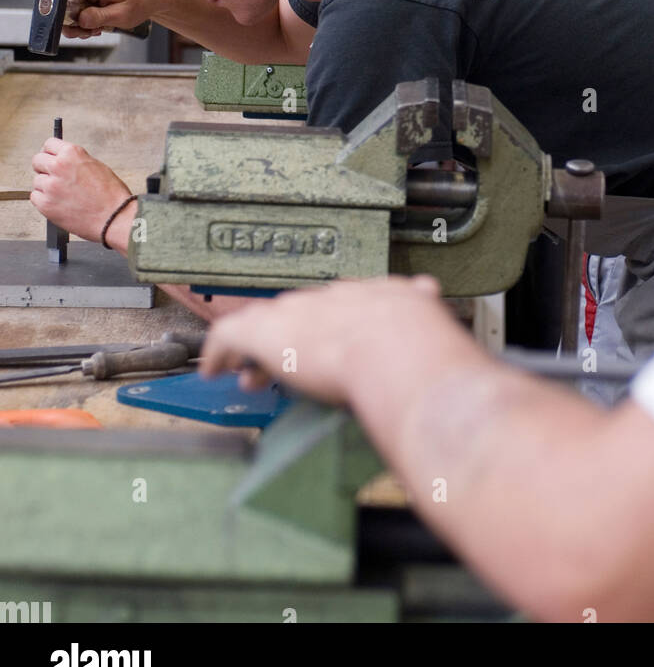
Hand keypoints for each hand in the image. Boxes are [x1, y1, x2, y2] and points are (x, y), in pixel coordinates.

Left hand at [31, 138, 133, 243]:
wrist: (114, 217)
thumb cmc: (110, 194)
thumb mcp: (95, 166)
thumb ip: (74, 161)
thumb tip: (61, 161)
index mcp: (72, 153)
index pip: (49, 144)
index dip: (51, 153)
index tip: (51, 158)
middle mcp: (59, 166)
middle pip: (37, 161)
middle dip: (44, 168)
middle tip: (54, 177)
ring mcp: (50, 186)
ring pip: (37, 181)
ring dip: (46, 187)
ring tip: (63, 194)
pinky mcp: (46, 204)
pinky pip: (35, 198)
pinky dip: (44, 201)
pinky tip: (58, 203)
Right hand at [63, 0, 152, 39]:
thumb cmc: (140, 2)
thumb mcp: (121, 15)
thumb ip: (98, 17)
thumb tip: (79, 21)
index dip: (60, 13)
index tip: (75, 26)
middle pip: (62, 4)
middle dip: (74, 24)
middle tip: (90, 32)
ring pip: (68, 8)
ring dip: (81, 23)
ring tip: (98, 28)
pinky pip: (77, 7)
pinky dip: (86, 18)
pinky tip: (98, 23)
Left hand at [200, 276, 444, 404]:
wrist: (394, 344)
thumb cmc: (416, 343)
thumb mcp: (423, 316)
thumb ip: (419, 304)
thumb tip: (428, 290)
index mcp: (365, 294)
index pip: (335, 307)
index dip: (322, 329)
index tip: (319, 347)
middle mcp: (327, 298)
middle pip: (296, 315)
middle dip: (286, 343)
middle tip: (276, 369)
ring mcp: (296, 311)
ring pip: (263, 326)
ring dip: (254, 352)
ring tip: (247, 376)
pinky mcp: (263, 331)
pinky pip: (228, 336)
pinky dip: (218, 353)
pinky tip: (213, 370)